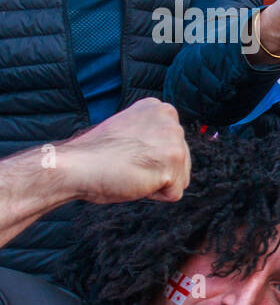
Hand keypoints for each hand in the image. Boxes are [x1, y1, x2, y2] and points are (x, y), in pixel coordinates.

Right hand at [60, 99, 189, 203]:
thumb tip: (168, 151)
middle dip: (156, 171)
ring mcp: (174, 139)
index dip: (150, 158)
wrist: (74, 167)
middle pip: (181, 162)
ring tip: (130, 170)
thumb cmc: (95, 154)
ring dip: (156, 183)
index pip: (173, 145)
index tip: (126, 152)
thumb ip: (152, 135)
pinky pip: (173, 193)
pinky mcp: (173, 162)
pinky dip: (154, 195)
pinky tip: (135, 180)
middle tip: (127, 163)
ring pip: (179, 178)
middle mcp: (170, 119)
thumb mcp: (130, 131)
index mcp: (159, 109)